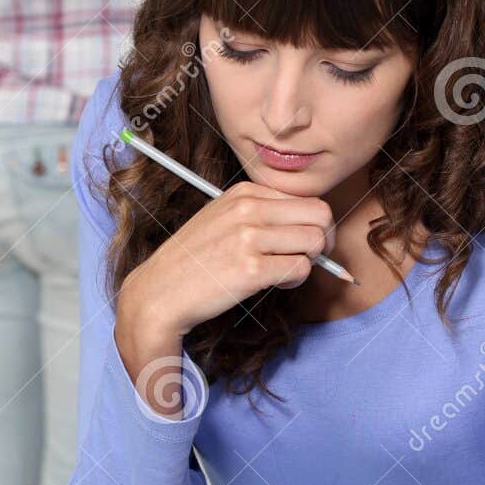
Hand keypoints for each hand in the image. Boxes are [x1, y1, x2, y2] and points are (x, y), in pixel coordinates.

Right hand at [116, 180, 335, 361]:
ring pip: (315, 242)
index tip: (304, 241)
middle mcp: (248, 209)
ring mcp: (249, 238)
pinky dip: (296, 280)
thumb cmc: (195, 259)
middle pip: (320, 216)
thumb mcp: (224, 219)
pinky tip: (276, 283)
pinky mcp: (251, 269)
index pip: (306, 199)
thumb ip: (262, 212)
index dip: (315, 223)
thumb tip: (310, 222)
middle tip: (309, 258)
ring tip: (286, 271)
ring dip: (310, 262)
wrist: (160, 291)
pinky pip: (301, 269)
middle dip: (323, 240)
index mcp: (244, 192)